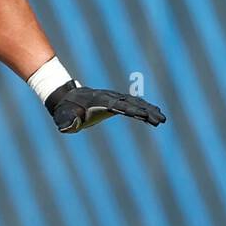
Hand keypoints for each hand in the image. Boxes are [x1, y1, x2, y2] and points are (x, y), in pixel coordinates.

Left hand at [46, 80, 165, 132]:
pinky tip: (154, 113)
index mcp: (100, 101)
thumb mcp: (63, 117)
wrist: (65, 97)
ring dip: (149, 110)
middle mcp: (110, 97)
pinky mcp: (115, 101)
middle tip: (161, 120)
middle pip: (132, 103)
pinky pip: (133, 103)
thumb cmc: (65, 110)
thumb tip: (68, 128)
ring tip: (163, 119)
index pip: (119, 106)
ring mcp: (113, 98)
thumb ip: (67, 122)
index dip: (132, 110)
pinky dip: (144, 108)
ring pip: (135, 102)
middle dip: (147, 111)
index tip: (145, 116)